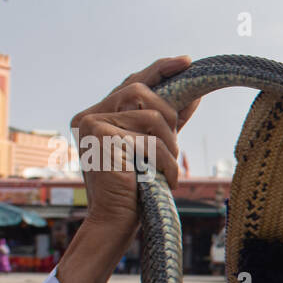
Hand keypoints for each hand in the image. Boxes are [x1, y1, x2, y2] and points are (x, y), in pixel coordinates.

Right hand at [69, 55, 199, 245]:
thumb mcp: (153, 148)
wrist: (116, 221)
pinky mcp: (100, 137)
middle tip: (173, 144)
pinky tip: (163, 179)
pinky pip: (149, 140)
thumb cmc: (136, 188)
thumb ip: (168, 122)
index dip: (160, 70)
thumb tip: (193, 95)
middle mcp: (89, 116)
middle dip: (168, 115)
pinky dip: (165, 162)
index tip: (187, 61)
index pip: (132, 83)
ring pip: (150, 116)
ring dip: (169, 145)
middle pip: (141, 91)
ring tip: (166, 168)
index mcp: (98, 115)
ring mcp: (91, 124)